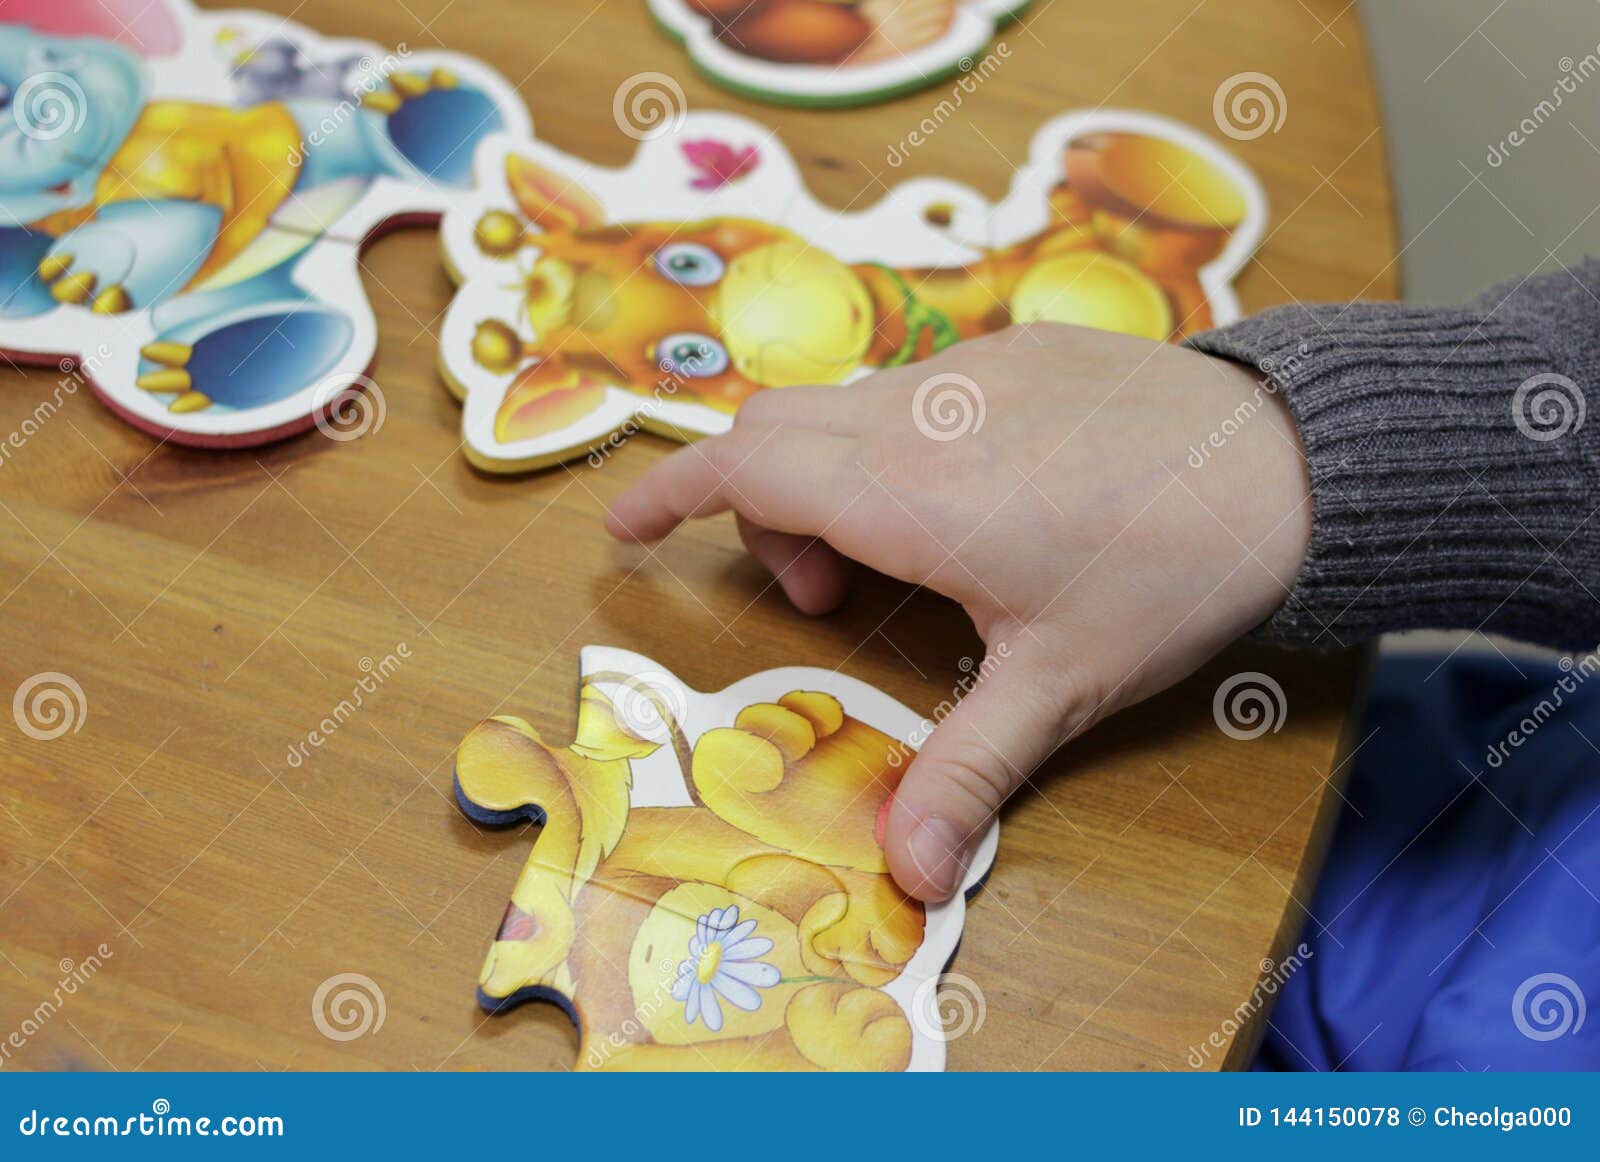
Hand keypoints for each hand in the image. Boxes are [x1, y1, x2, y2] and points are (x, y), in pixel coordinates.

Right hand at [606, 323, 1310, 901]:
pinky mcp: (1014, 347)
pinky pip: (907, 387)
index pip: (742, 471)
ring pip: (839, 408)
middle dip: (756, 510)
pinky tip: (974, 501)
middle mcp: (916, 413)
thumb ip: (966, 771)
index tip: (624, 530)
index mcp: (905, 494)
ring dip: (828, 479)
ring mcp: (966, 366)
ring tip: (908, 563)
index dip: (668, 497)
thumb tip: (905, 875)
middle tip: (819, 596)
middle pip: (772, 433)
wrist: (1288, 460)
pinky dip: (890, 443)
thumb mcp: (1060, 685)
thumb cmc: (1171, 571)